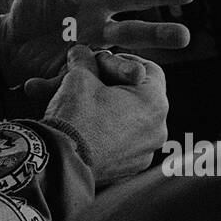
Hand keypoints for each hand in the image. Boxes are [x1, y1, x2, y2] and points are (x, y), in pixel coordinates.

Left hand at [0, 0, 194, 87]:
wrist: (9, 44)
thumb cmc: (33, 9)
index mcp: (99, 6)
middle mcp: (100, 32)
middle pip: (134, 33)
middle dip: (159, 35)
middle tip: (185, 37)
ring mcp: (89, 56)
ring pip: (113, 63)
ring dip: (126, 70)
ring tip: (138, 77)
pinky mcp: (71, 78)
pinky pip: (76, 82)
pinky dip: (73, 84)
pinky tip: (69, 88)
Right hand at [35, 45, 168, 184]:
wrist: (61, 162)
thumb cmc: (75, 116)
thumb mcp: (78, 76)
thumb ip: (85, 60)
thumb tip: (81, 52)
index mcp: (155, 102)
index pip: (150, 69)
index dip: (123, 60)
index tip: (101, 63)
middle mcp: (159, 129)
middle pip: (141, 96)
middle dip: (117, 86)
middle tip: (92, 83)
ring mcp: (147, 152)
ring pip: (133, 120)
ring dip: (114, 110)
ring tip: (87, 107)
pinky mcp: (132, 168)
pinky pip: (125, 143)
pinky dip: (110, 134)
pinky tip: (88, 129)